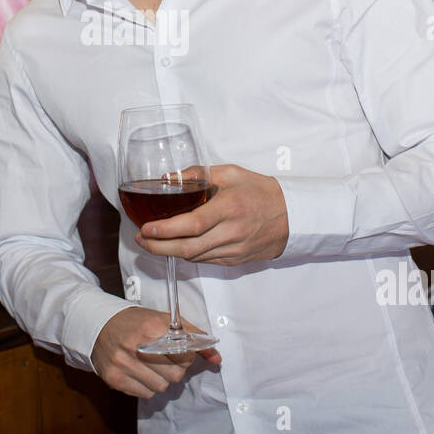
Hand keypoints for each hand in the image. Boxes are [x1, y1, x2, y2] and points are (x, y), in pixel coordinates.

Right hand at [91, 307, 221, 398]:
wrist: (99, 325)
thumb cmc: (135, 322)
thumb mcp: (164, 320)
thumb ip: (193, 337)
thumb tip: (216, 358)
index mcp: (150, 327)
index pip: (184, 355)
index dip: (186, 355)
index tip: (178, 351)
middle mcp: (135, 346)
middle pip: (175, 375)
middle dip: (175, 369)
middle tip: (165, 359)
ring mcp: (122, 364)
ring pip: (161, 387)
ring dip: (161, 378)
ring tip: (151, 365)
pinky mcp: (114, 378)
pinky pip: (145, 393)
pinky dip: (147, 386)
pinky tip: (140, 371)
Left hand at [136, 164, 288, 265]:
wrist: (292, 216)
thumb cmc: (261, 191)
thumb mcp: (231, 173)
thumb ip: (198, 174)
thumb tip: (169, 178)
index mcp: (229, 208)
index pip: (191, 224)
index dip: (165, 230)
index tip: (146, 228)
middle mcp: (231, 232)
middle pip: (187, 248)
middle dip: (158, 247)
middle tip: (141, 239)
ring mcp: (233, 250)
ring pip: (194, 258)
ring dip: (169, 252)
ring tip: (151, 242)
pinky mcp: (235, 261)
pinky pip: (205, 261)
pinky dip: (187, 255)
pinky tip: (176, 246)